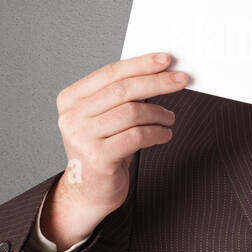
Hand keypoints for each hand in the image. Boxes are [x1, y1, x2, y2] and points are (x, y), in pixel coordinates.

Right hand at [42, 52, 187, 248]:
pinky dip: (157, 133)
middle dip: (157, 82)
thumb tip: (156, 72)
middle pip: (123, 90)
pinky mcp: (98, 158)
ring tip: (169, 118)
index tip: (165, 60)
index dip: (141, 64)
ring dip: (159, 113)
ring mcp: (82, 138)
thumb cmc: (101, 150)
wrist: (88, 191)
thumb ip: (120, 96)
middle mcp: (72, 117)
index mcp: (70, 100)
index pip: (110, 73)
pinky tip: (164, 134)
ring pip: (132, 113)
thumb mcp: (103, 118)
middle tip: (180, 80)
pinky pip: (137, 136)